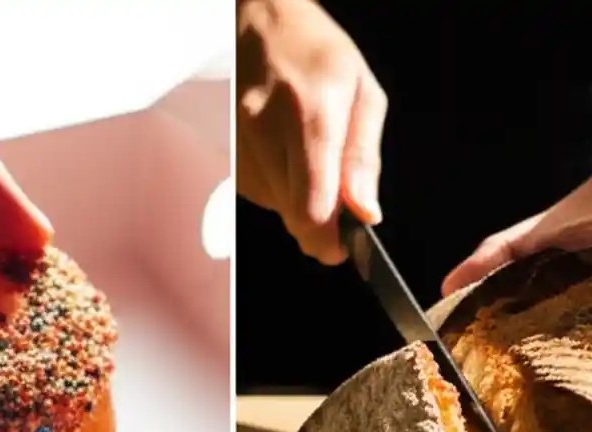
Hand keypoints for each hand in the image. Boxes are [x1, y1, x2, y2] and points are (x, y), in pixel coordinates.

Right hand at [237, 0, 385, 262]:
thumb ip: (363, 158)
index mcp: (312, 114)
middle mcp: (268, 130)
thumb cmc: (317, 52)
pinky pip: (256, 190)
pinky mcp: (225, 148)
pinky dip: (277, 187)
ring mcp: (239, 140)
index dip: (328, 240)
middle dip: (318, 225)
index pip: (313, 206)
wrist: (260, 20)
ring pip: (274, 206)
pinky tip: (285, 155)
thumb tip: (366, 212)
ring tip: (308, 160)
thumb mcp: (363, 94)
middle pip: (292, 214)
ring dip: (297, 201)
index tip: (341, 249)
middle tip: (336, 216)